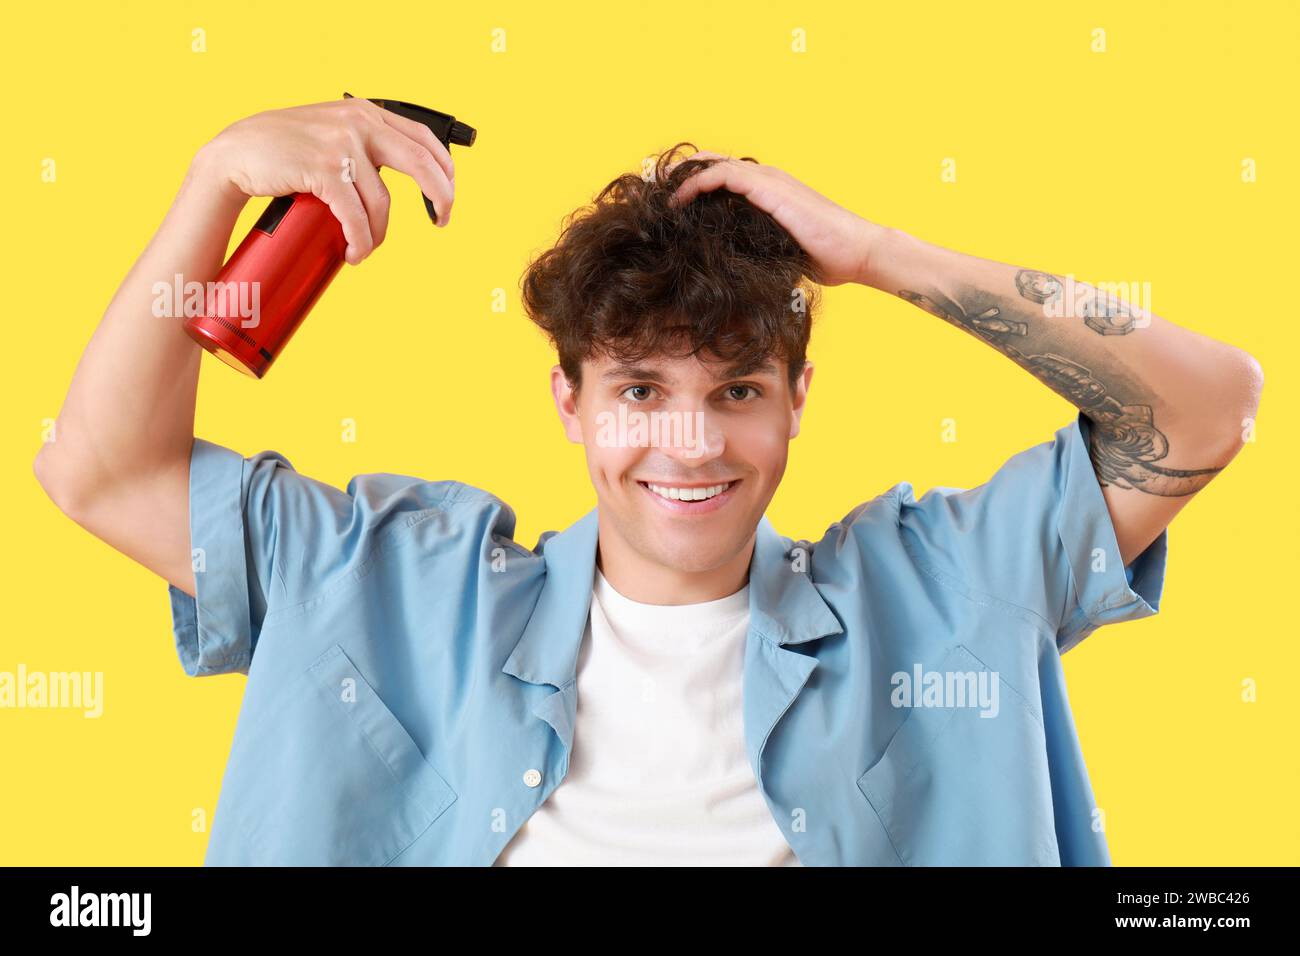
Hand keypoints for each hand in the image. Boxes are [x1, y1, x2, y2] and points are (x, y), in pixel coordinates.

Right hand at [196, 97, 455, 263]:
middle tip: (442, 220)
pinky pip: (355, 216)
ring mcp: (341, 144)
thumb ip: (363, 142)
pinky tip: (355, 252)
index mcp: (365, 112)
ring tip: (364, 249)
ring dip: (378, 235)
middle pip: (420, 164)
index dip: (444, 169)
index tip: (447, 195)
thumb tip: (400, 173)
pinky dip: (360, 240)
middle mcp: (358, 122)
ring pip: (381, 202)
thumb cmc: (281, 150)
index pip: (423, 138)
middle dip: (441, 196)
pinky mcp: (324, 168)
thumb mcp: (331, 132)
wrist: (234, 154)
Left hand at [666, 150, 885, 286]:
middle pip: (714, 162)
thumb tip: (735, 269)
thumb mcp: (783, 252)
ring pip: (714, 164)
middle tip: (654, 184)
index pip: (726, 176)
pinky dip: (697, 184)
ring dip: (682, 175)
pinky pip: (723, 176)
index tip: (670, 198)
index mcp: (771, 191)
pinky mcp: (769, 189)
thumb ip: (760, 250)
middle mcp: (768, 179)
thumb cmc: (828, 258)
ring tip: (657, 190)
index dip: (696, 180)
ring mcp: (769, 181)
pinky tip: (678, 200)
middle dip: (682, 171)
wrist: (857, 252)